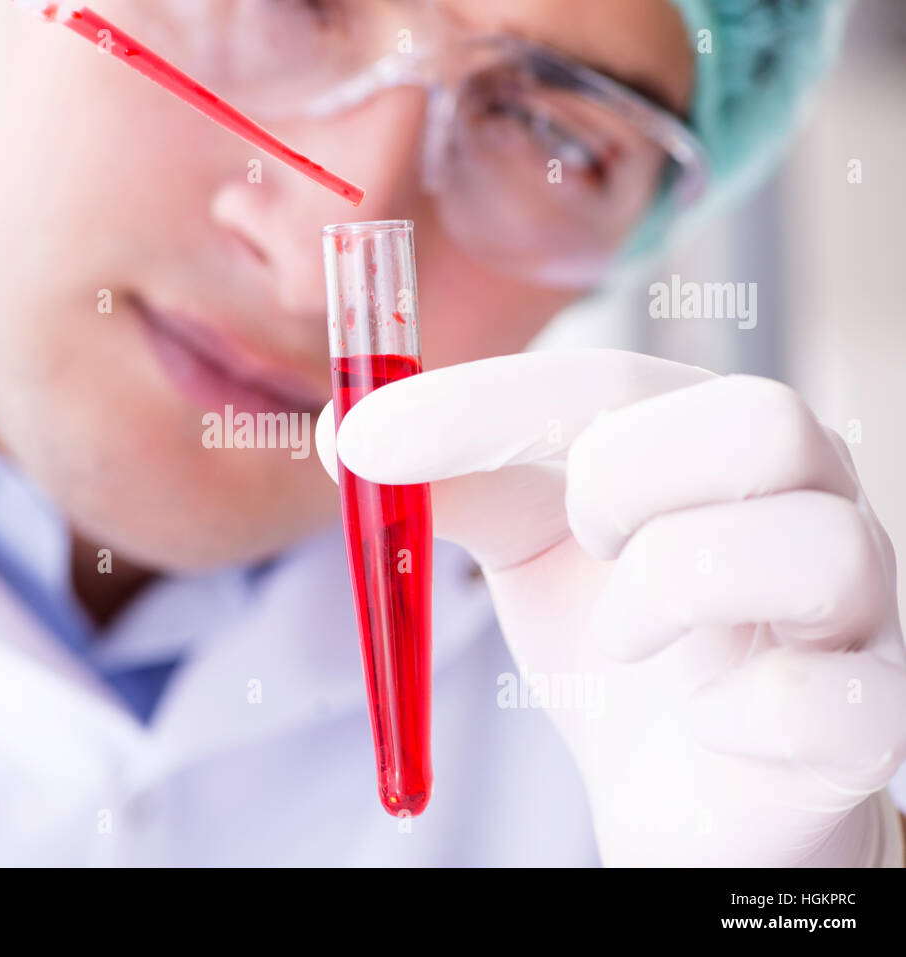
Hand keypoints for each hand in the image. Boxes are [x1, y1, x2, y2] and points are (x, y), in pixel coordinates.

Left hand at [316, 349, 905, 865]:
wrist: (684, 780)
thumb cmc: (610, 635)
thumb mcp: (522, 541)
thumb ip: (448, 481)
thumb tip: (338, 428)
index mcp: (706, 438)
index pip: (609, 382)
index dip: (481, 405)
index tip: (361, 440)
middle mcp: (800, 500)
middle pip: (760, 420)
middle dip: (628, 476)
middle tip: (578, 536)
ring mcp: (851, 610)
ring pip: (818, 548)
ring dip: (676, 588)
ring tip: (623, 636)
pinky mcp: (865, 720)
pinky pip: (839, 700)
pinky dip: (743, 712)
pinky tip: (705, 720)